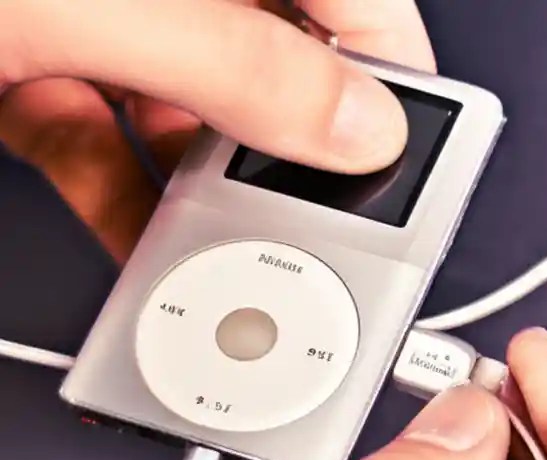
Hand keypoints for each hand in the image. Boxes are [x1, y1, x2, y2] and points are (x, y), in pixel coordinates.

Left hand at [0, 0, 433, 261]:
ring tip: (235, 248)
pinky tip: (149, 252)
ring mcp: (97, 22)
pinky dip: (128, 207)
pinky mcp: (32, 71)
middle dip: (298, 154)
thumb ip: (233, 64)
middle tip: (324, 216)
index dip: (393, 71)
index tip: (413, 153)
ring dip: (212, 197)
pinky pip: (106, 148)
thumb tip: (358, 129)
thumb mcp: (88, 6)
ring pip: (194, 118)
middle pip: (277, 65)